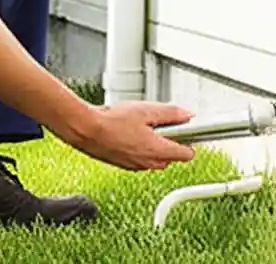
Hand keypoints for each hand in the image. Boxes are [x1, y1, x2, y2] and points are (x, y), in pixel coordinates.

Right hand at [61, 101, 196, 170]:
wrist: (85, 130)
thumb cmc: (111, 121)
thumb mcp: (146, 110)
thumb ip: (170, 113)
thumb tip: (187, 115)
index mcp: (159, 150)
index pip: (187, 154)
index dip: (189, 140)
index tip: (187, 130)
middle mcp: (149, 163)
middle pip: (171, 156)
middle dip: (169, 141)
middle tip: (160, 124)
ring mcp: (136, 166)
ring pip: (155, 158)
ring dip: (153, 146)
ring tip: (140, 127)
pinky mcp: (124, 165)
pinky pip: (140, 159)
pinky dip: (139, 149)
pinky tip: (128, 134)